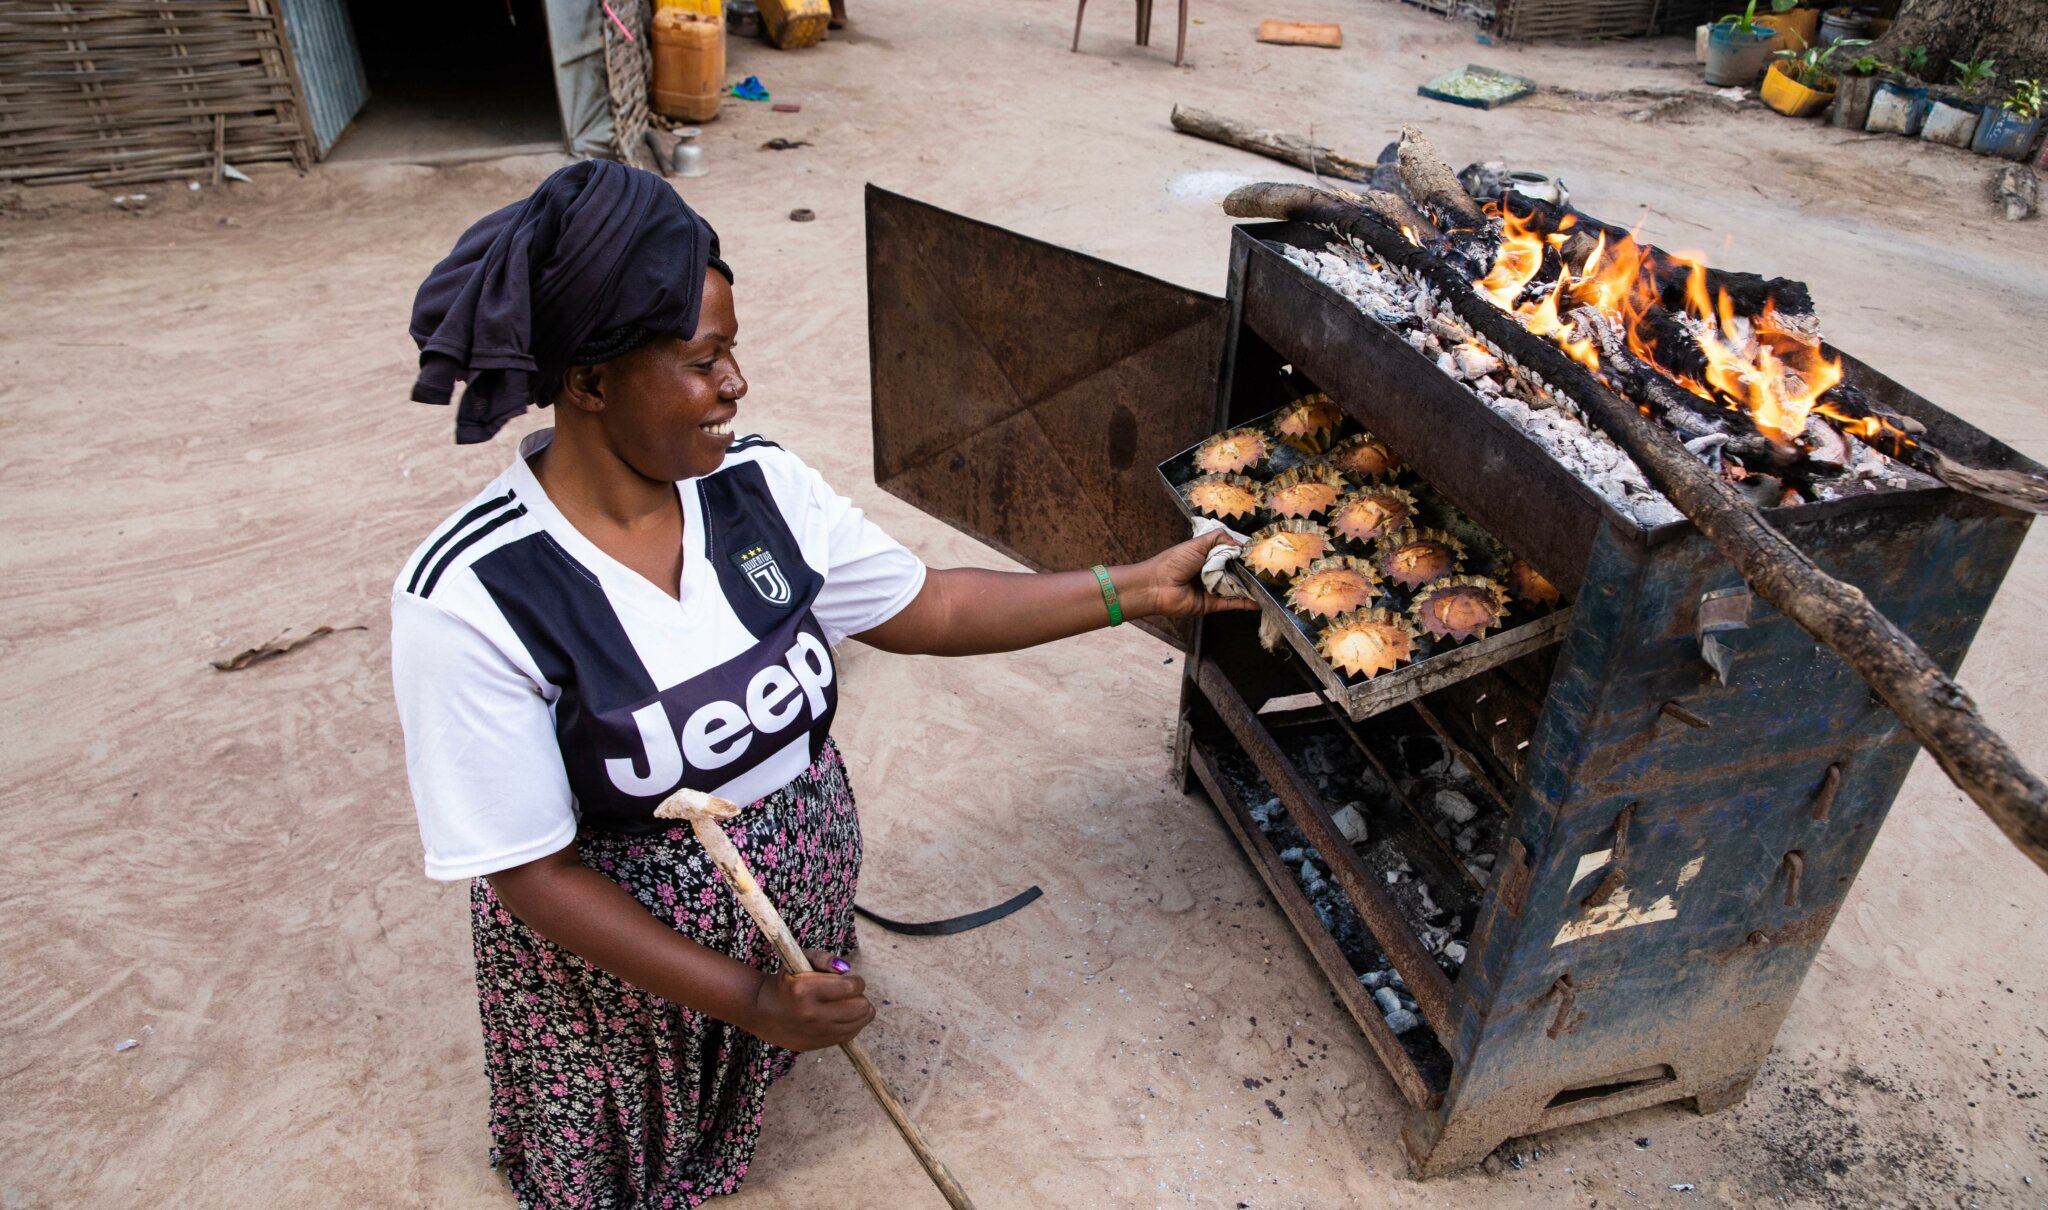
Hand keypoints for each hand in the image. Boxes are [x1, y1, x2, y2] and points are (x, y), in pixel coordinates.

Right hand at [744, 949, 873, 1050]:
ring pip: (860, 1023)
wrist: (763, 1011)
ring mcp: (816, 1033)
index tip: (849, 979)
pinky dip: (851, 1024)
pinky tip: (839, 1016)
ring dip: (858, 1011)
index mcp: (804, 990)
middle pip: (861, 1007)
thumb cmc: (786, 981)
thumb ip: (823, 958)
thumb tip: (846, 968)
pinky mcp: (819, 1045)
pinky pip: (851, 1035)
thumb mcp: (799, 960)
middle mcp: (811, 1014)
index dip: (856, 981)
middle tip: (847, 993)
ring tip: (845, 1004)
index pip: (851, 987)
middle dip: (859, 996)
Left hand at [1126, 531, 1262, 620]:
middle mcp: (1210, 573)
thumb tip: (1240, 543)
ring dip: (1250, 587)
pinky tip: (1260, 601)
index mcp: (1205, 557)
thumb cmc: (1173, 562)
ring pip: (1236, 588)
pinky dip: (1246, 603)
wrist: (1156, 586)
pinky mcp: (1211, 605)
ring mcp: (1212, 590)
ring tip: (1268, 584)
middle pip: (1235, 572)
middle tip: (1266, 569)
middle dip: (1248, 571)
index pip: (1229, 555)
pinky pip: (1232, 604)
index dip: (1242, 555)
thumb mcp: (1196, 543)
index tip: (1258, 553)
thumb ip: (1218, 538)